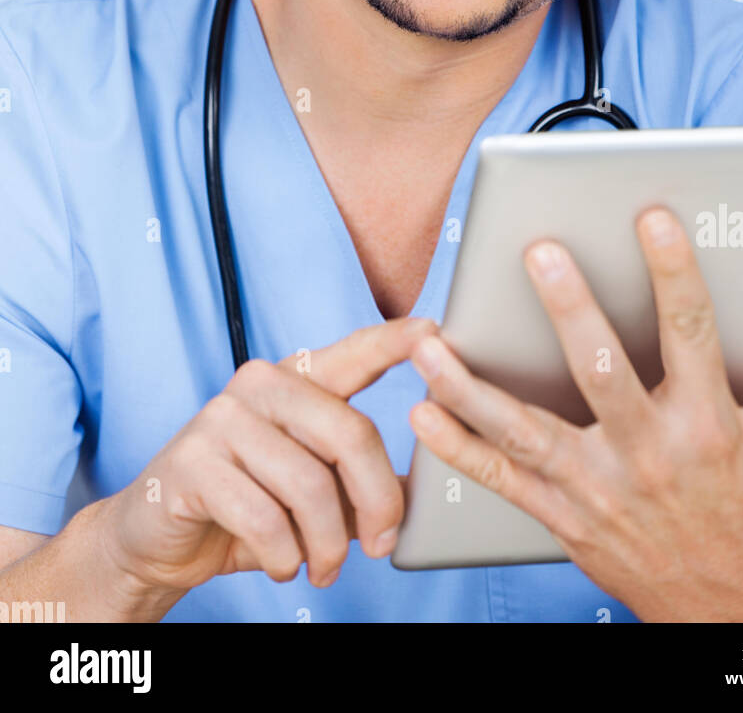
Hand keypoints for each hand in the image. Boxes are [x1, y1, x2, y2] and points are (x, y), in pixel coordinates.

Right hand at [101, 316, 437, 596]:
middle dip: (376, 501)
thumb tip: (418, 490)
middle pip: (349, 434)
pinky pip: (264, 517)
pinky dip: (285, 556)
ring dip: (326, 544)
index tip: (433, 329)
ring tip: (322, 568)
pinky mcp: (192, 463)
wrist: (155, 540)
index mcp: (295, 381)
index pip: (352, 353)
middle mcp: (260, 386)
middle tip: (379, 546)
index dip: (393, 341)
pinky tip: (284, 565)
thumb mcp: (311, 491)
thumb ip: (357, 480)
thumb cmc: (245, 508)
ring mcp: (222, 419)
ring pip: (309, 485)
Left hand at [407, 208, 742, 621]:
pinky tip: (420, 412)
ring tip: (430, 342)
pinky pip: (501, 479)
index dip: (673, 271)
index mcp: (710, 423)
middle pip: (602, 373)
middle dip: (568, 311)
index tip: (649, 214)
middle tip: (537, 252)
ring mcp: (599, 487)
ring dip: (473, 386)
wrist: (725, 605)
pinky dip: (455, 449)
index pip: (692, 332)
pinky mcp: (564, 514)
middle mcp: (650, 453)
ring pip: (527, 430)